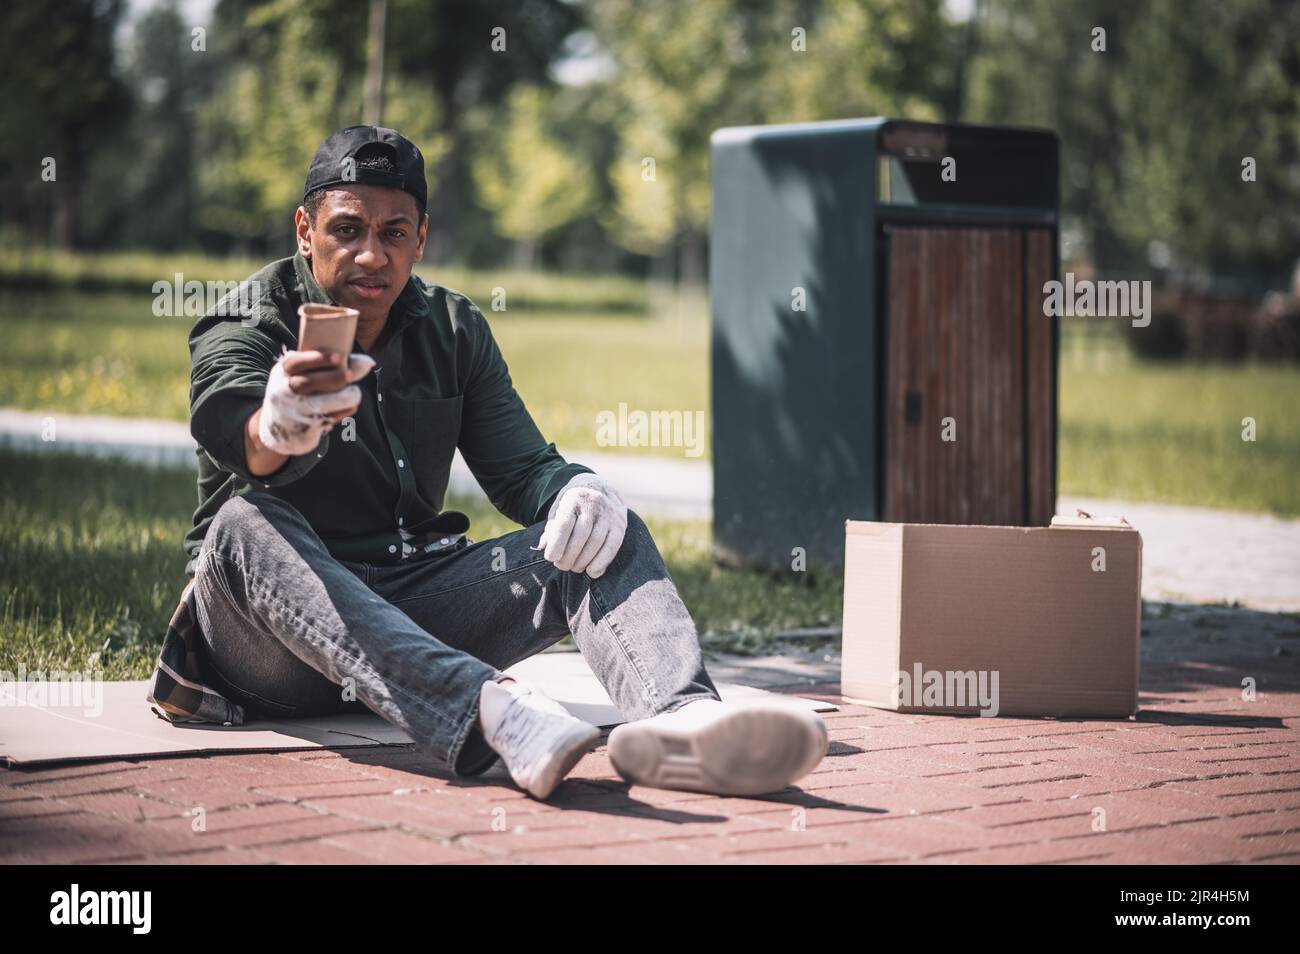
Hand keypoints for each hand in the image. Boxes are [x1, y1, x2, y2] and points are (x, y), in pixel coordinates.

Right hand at [256, 349, 375, 455]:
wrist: (279, 430)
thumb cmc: (299, 394)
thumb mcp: (304, 377)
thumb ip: (332, 368)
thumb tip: (367, 362)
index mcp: (282, 373)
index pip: (296, 363)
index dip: (317, 359)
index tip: (338, 357)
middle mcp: (283, 391)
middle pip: (306, 383)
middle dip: (332, 378)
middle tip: (350, 375)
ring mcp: (293, 411)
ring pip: (320, 403)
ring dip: (343, 397)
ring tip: (355, 393)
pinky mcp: (305, 427)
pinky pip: (328, 418)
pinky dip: (343, 412)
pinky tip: (352, 406)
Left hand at [536, 473, 627, 577]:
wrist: (601, 488)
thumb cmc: (574, 504)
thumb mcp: (559, 508)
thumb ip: (551, 527)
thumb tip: (543, 546)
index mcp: (574, 497)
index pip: (565, 523)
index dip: (557, 543)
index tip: (551, 558)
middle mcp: (593, 503)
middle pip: (581, 535)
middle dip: (569, 556)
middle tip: (561, 566)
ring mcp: (609, 514)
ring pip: (596, 542)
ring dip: (583, 561)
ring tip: (574, 568)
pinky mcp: (620, 525)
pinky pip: (612, 546)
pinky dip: (602, 562)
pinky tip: (592, 571)